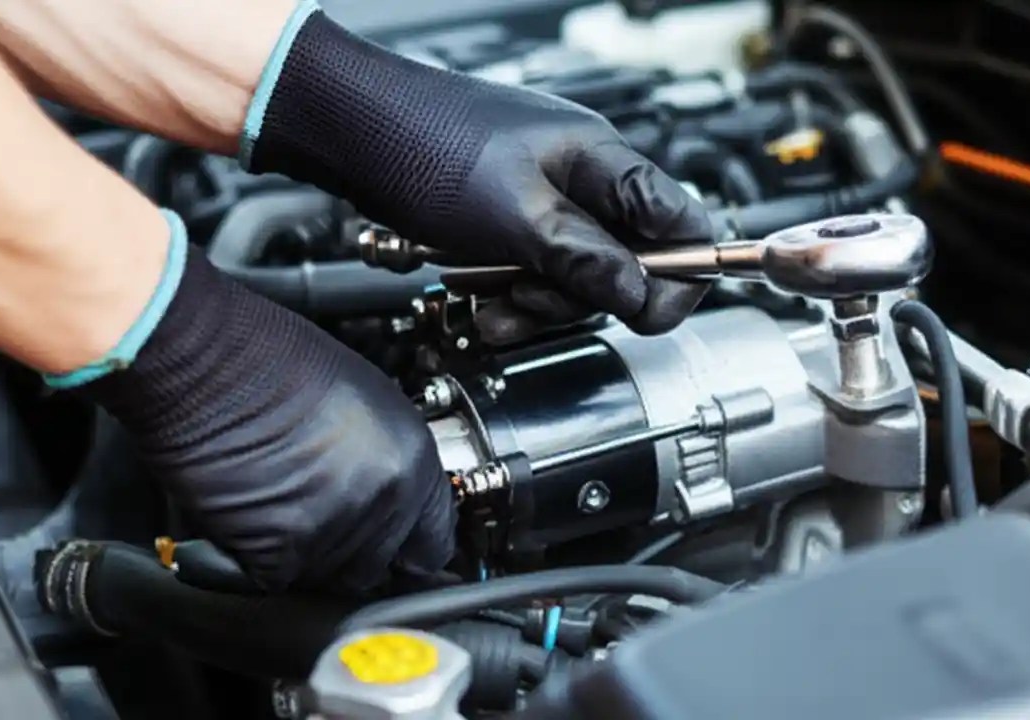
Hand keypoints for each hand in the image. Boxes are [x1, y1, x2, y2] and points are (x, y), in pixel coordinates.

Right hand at [78, 247, 455, 592]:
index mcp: (411, 457)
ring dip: (302, 555)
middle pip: (377, 566)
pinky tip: (247, 511)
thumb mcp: (363, 398)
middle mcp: (382, 496)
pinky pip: (272, 580)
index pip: (434, 540)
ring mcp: (332, 528)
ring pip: (324, 577)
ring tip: (276, 499)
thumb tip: (382, 490)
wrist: (204, 357)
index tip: (397, 555)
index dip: (409, 549)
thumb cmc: (267, 356)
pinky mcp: (277, 550)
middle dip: (349, 553)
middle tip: (314, 515)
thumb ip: (382, 458)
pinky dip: (254, 557)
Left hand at [244, 7, 713, 342]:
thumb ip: (586, 260)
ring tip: (495, 308)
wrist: (347, 130)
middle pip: (626, 262)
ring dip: (537, 303)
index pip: (683, 221)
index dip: (679, 274)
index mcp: (601, 161)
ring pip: (573, 275)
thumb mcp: (516, 217)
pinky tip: (479, 302)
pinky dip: (508, 295)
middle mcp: (581, 179)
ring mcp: (544, 199)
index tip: (647, 313)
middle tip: (536, 298)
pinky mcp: (509, 219)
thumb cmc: (425, 145)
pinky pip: (531, 271)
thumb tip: (642, 294)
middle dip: (580, 296)